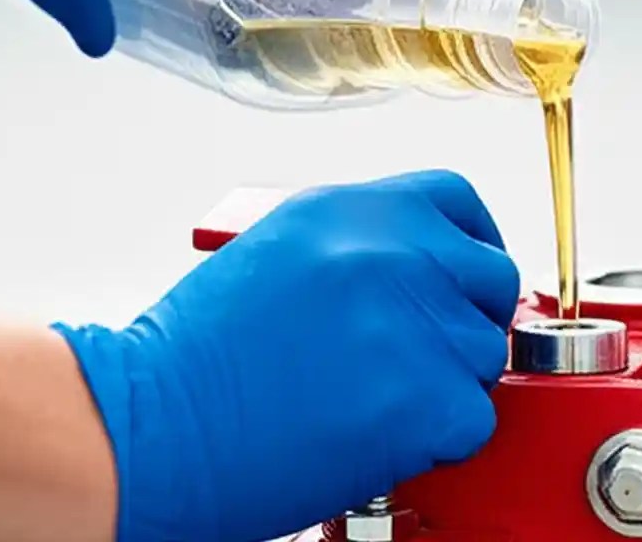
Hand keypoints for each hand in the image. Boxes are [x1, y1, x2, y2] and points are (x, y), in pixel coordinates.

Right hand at [55, 170, 518, 541]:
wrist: (152, 426)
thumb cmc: (194, 357)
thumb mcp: (276, 255)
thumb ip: (356, 247)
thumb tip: (418, 268)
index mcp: (351, 209)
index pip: (457, 201)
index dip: (471, 242)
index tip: (466, 276)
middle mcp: (391, 252)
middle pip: (489, 276)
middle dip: (466, 317)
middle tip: (425, 354)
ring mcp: (414, 322)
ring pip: (481, 353)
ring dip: (445, 383)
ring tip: (374, 400)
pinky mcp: (426, 399)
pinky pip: (473, 418)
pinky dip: (438, 439)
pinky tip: (377, 434)